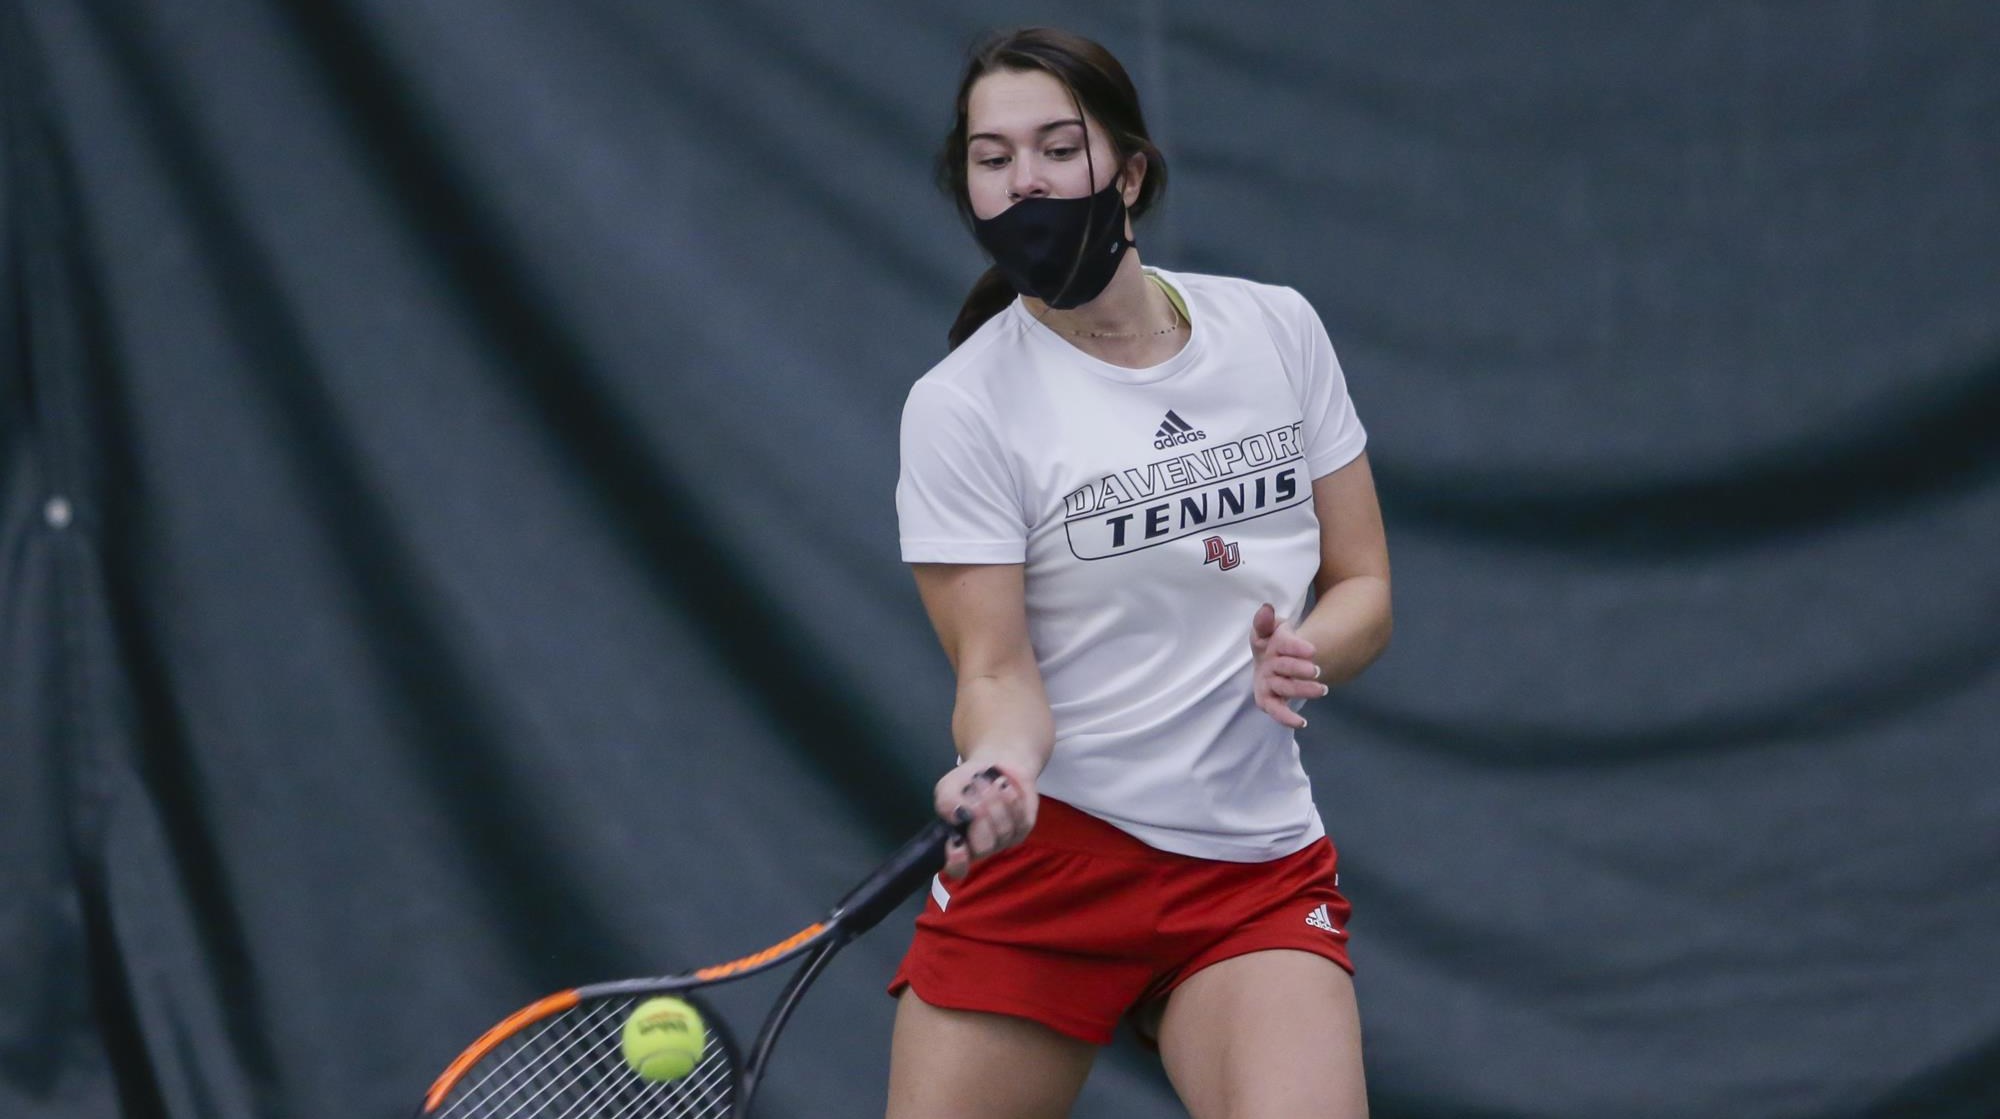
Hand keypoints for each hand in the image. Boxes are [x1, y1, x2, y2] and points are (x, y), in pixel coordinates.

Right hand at [933, 758, 1037, 878]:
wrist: (993, 766)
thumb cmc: (966, 783)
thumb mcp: (948, 788)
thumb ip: (946, 802)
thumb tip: (957, 815)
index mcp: (958, 843)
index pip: (956, 868)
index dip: (956, 861)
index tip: (956, 843)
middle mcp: (981, 847)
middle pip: (983, 848)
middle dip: (979, 815)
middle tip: (974, 789)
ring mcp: (1003, 840)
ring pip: (1003, 830)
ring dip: (995, 800)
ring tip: (987, 780)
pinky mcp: (1023, 828)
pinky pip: (1020, 819)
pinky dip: (1011, 798)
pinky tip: (1004, 785)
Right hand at [1250, 602, 1326, 728]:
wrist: (1275, 660)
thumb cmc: (1275, 641)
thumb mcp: (1275, 626)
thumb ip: (1268, 620)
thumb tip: (1266, 609)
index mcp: (1265, 643)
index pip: (1281, 643)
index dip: (1295, 647)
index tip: (1312, 650)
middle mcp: (1264, 665)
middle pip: (1282, 667)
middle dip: (1299, 669)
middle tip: (1317, 671)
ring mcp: (1267, 684)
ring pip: (1284, 688)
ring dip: (1302, 690)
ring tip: (1323, 689)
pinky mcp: (1270, 701)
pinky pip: (1276, 711)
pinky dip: (1287, 718)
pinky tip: (1303, 722)